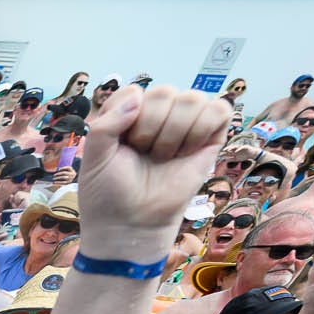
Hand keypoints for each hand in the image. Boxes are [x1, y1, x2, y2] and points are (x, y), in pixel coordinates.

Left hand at [72, 84, 226, 253]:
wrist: (131, 223)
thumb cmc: (109, 192)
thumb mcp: (94, 156)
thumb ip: (105, 123)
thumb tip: (137, 97)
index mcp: (129, 114)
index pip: (134, 91)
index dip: (127, 118)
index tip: (122, 145)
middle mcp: (159, 114)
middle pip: (164, 92)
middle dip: (150, 128)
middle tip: (145, 154)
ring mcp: (186, 124)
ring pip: (192, 98)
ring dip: (175, 132)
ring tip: (165, 157)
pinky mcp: (211, 137)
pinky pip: (219, 109)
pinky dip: (203, 128)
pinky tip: (188, 151)